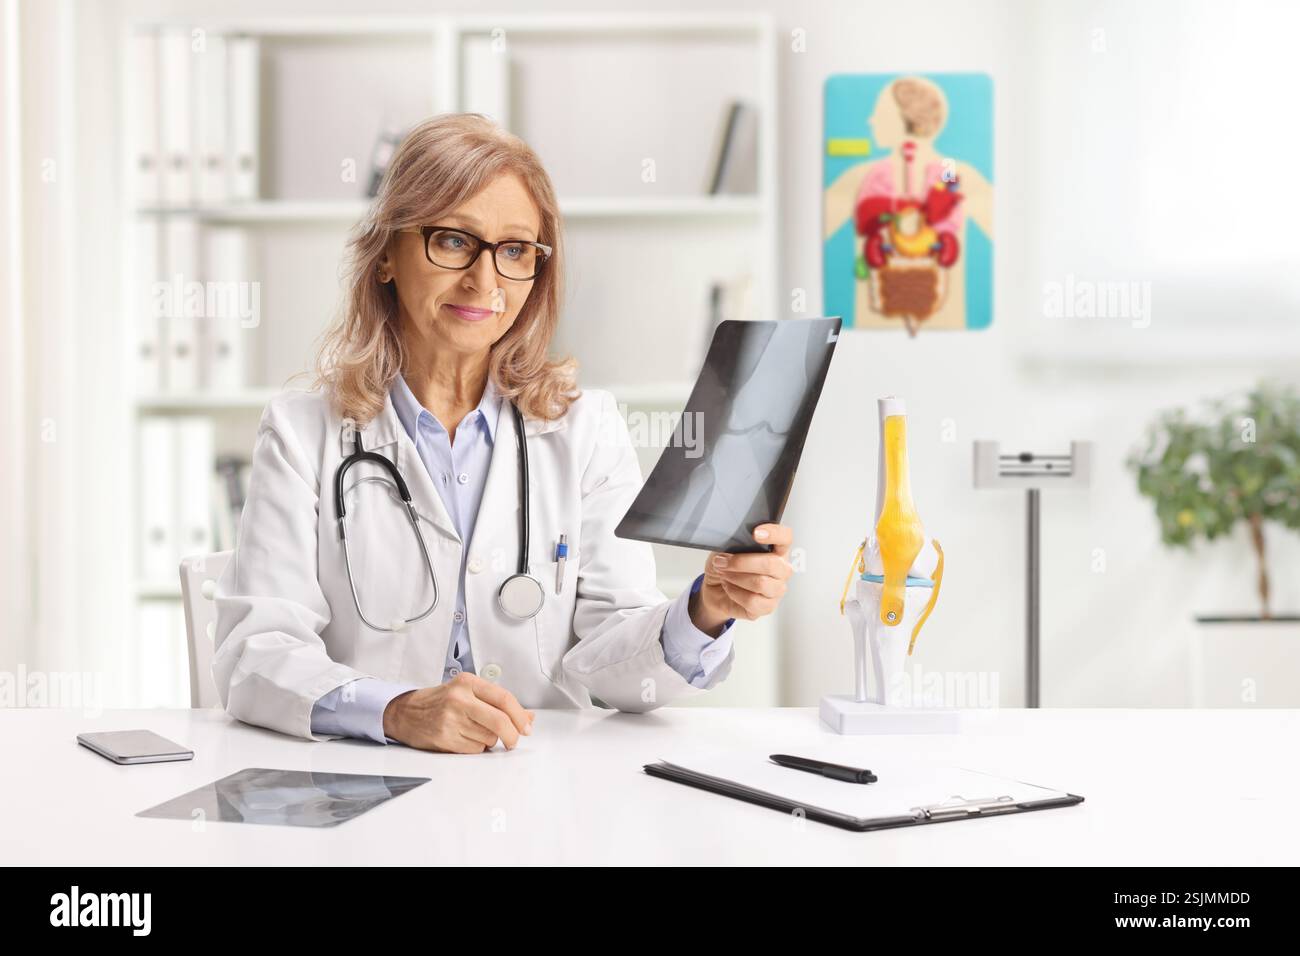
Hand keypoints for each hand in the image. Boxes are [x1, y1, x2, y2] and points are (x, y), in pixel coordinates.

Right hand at [382, 673, 535, 752]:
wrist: (405, 712)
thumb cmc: (439, 701)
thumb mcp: (468, 692)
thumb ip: (498, 703)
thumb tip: (529, 718)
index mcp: (467, 682)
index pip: (504, 698)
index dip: (520, 715)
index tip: (527, 727)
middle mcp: (459, 699)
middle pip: (499, 721)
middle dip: (512, 735)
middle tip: (514, 740)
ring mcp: (450, 719)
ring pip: (489, 737)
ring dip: (490, 740)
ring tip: (475, 731)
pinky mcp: (444, 738)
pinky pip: (475, 749)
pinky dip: (477, 747)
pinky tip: (465, 738)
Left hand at [690, 523, 794, 634]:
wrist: (715, 590)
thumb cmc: (725, 567)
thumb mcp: (726, 549)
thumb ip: (735, 542)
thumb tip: (734, 540)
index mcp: (776, 550)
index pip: (785, 537)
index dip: (774, 533)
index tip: (755, 533)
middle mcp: (781, 569)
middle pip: (771, 564)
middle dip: (741, 562)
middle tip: (722, 561)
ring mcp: (777, 589)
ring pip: (760, 583)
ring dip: (735, 577)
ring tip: (724, 574)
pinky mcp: (768, 607)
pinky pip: (752, 601)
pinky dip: (735, 592)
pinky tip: (729, 587)